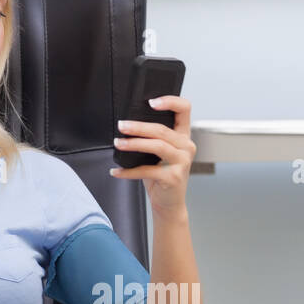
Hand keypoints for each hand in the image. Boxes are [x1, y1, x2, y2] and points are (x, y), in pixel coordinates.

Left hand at [110, 95, 195, 216]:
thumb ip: (151, 137)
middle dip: (139, 127)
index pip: (184, 109)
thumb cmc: (161, 174)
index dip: (170, 101)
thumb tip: (126, 123)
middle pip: (162, 130)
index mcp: (183, 136)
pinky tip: (116, 171)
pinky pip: (147, 170)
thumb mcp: (159, 153)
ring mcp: (182, 162)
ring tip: (117, 143)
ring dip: (134, 144)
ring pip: (157, 146)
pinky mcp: (174, 177)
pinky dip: (128, 171)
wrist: (169, 202)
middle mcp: (187, 146)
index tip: (151, 102)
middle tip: (121, 126)